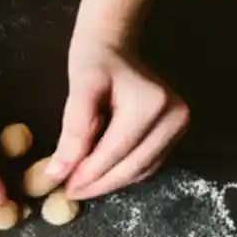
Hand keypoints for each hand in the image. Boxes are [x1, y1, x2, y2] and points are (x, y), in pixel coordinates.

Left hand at [46, 41, 188, 199]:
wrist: (115, 45)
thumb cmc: (95, 61)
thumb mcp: (79, 90)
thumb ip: (72, 132)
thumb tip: (58, 173)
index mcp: (152, 104)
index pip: (115, 152)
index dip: (88, 175)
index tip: (64, 188)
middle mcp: (173, 117)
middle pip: (131, 167)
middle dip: (98, 183)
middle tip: (70, 192)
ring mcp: (179, 126)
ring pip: (140, 171)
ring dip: (110, 182)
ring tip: (81, 183)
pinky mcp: (176, 133)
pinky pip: (146, 165)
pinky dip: (122, 173)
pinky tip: (100, 172)